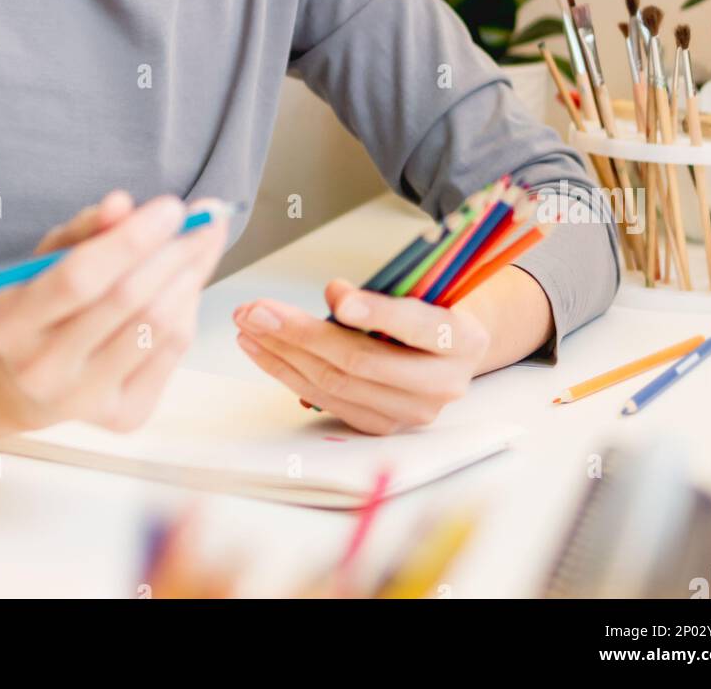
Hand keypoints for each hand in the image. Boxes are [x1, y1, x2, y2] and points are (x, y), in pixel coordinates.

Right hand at [0, 190, 227, 434]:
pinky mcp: (123, 417)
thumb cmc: (41, 305)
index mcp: (10, 325)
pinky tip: (185, 285)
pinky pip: (173, 349)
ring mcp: (85, 401)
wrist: (23, 384)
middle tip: (207, 218)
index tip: (173, 206)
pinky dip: (187, 308)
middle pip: (128, 301)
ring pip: (160, 326)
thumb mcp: (46, 260)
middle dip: (176, 251)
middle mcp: (43, 371)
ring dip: (190, 276)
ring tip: (200, 246)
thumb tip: (122, 205)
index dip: (131, 240)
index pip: (80, 278)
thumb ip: (84, 230)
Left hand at [233, 278, 489, 434]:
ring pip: (336, 384)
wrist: (450, 349)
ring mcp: (410, 412)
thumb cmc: (430, 306)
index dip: (378, 312)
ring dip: (282, 353)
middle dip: (301, 333)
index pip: (419, 325)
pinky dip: (289, 373)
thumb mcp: (420, 285)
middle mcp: (442, 384)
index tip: (338, 297)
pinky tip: (262, 349)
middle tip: (258, 309)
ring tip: (248, 324)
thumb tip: (334, 294)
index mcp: (462, 339)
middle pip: (362, 361)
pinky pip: (327, 400)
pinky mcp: (381, 426)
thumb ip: (383, 288)